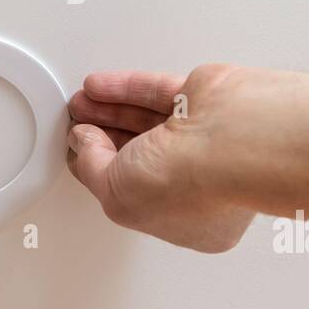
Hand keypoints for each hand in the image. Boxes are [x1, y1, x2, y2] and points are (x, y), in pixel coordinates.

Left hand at [68, 65, 308, 251]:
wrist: (232, 140)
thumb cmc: (194, 184)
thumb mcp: (119, 194)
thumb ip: (93, 168)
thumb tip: (82, 142)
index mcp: (188, 222)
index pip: (135, 198)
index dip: (102, 176)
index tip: (78, 158)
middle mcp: (200, 182)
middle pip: (140, 157)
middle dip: (102, 138)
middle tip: (76, 124)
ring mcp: (205, 138)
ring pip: (147, 121)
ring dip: (108, 111)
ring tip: (79, 102)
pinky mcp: (205, 101)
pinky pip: (156, 92)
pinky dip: (125, 89)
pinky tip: (97, 86)